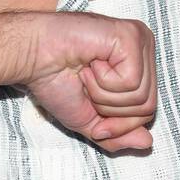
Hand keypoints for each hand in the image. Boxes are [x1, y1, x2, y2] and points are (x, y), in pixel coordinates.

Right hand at [0, 10, 156, 153]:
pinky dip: (103, 81)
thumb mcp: (91, 121)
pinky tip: (90, 62)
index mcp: (140, 65)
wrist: (31, 58)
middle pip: (148, 107)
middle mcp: (145, 48)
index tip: (89, 102)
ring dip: (103, 94)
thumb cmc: (56, 82)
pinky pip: (131, 82)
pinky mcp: (131, 35)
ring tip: (86, 72)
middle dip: (110, 109)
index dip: (117, 122)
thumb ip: (119, 135)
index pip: (148, 112)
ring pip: (141, 97)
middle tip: (86, 84)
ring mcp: (140, 40)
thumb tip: (148, 144)